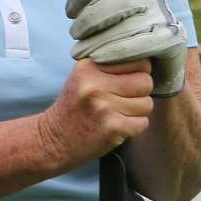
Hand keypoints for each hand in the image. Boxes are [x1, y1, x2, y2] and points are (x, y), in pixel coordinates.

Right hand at [37, 58, 154, 169]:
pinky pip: (143, 122)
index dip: (138, 72)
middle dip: (141, 92)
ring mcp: (104, 107)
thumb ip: (108, 67)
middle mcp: (94, 85)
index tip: (127, 81)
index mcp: (88, 68)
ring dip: (138, 111)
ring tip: (117, 114)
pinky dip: (134, 126)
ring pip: (147, 103)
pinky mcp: (112, 128)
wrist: (54, 140)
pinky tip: (118, 126)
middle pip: (145, 81)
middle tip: (124, 99)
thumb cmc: (74, 107)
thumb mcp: (82, 78)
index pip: (136, 61)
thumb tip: (146, 61)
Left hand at [64, 0, 186, 96]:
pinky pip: (143, 44)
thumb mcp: (105, 20)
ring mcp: (165, 17)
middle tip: (73, 34)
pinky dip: (117, 51)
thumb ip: (88, 2)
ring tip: (78, 52)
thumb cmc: (125, 42)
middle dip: (90, 17)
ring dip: (98, 39)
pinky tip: (97, 59)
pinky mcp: (173, 40)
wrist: (157, 71)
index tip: (69, 13)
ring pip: (129, 23)